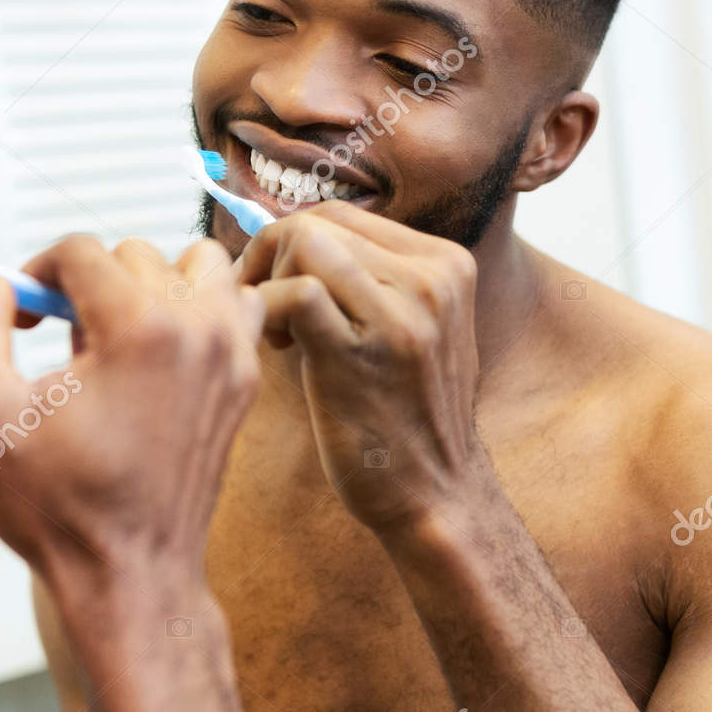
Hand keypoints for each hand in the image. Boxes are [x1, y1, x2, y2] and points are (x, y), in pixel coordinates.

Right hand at [0, 236, 262, 606]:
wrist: (131, 576)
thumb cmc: (58, 508)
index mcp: (139, 329)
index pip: (82, 251)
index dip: (37, 274)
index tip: (21, 318)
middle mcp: (197, 329)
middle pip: (134, 255)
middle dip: (89, 285)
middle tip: (62, 344)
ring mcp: (231, 354)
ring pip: (195, 265)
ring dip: (152, 283)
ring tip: (116, 338)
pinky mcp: (244, 381)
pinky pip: (232, 306)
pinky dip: (200, 309)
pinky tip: (162, 352)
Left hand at [239, 200, 494, 530]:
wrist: (437, 496)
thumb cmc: (407, 414)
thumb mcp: (415, 328)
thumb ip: (374, 279)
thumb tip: (294, 238)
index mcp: (446, 265)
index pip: (344, 215)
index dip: (293, 243)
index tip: (279, 286)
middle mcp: (432, 279)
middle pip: (318, 222)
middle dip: (272, 258)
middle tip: (267, 310)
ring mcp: (402, 315)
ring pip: (304, 243)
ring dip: (268, 281)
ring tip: (279, 334)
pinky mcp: (362, 354)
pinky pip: (295, 292)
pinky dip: (265, 309)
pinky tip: (276, 347)